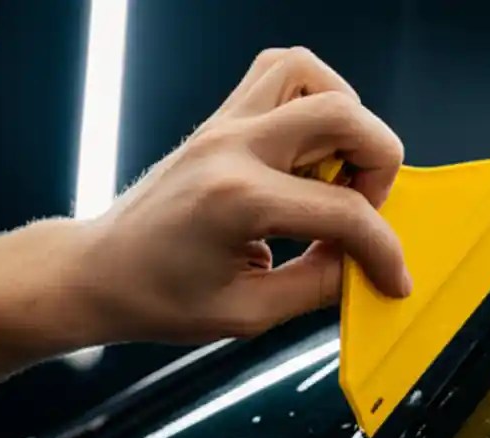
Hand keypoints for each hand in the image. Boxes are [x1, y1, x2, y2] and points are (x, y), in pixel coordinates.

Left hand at [72, 47, 408, 344]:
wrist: (96, 273)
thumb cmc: (157, 296)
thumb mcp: (248, 312)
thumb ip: (318, 285)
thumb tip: (365, 267)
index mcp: (238, 201)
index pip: (344, 212)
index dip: (384, 250)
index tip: (393, 278)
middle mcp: (231, 147)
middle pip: (340, 116)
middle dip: (378, 164)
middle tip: (364, 209)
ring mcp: (223, 124)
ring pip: (309, 73)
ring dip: (346, 119)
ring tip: (339, 172)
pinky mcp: (220, 119)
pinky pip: (279, 74)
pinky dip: (313, 100)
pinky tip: (312, 151)